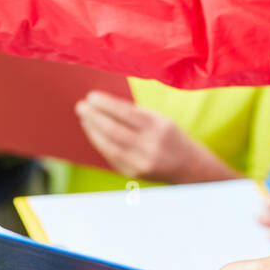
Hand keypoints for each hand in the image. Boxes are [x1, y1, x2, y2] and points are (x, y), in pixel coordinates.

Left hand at [74, 91, 238, 183]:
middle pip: (114, 130)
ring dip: (92, 130)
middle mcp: (150, 146)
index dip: (106, 104)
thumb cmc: (170, 137)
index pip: (126, 113)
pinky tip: (92, 133)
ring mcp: (141, 162)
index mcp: (158, 127)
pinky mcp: (134, 173)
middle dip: (94, 117)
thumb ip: (136, 114)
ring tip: (84, 118)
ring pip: (109, 145)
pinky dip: (99, 143)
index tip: (91, 96)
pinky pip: (111, 156)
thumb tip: (104, 105)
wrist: (189, 167)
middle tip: (81, 106)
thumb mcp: (160, 120)